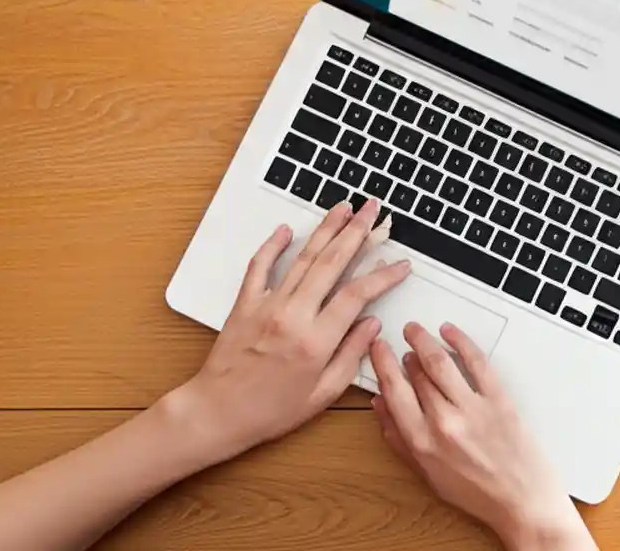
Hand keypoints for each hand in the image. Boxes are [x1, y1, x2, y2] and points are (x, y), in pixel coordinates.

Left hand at [164, 200, 410, 464]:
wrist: (218, 412)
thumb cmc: (271, 410)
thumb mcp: (323, 394)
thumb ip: (351, 355)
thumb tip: (372, 324)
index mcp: (316, 341)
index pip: (358, 294)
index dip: (383, 275)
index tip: (401, 264)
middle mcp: (293, 315)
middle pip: (332, 262)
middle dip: (357, 231)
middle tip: (374, 210)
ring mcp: (267, 305)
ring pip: (302, 257)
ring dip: (326, 229)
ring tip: (344, 207)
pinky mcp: (246, 304)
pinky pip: (260, 266)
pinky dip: (273, 245)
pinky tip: (286, 229)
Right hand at [370, 323, 597, 550]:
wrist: (522, 501)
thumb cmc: (478, 492)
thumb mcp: (427, 473)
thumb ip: (399, 439)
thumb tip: (380, 407)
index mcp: (422, 442)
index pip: (394, 391)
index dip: (383, 364)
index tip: (378, 349)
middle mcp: (444, 423)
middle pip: (416, 375)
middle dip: (406, 353)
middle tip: (402, 341)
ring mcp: (473, 409)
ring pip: (440, 363)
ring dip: (424, 341)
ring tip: (417, 331)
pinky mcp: (499, 400)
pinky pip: (476, 362)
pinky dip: (460, 341)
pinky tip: (450, 332)